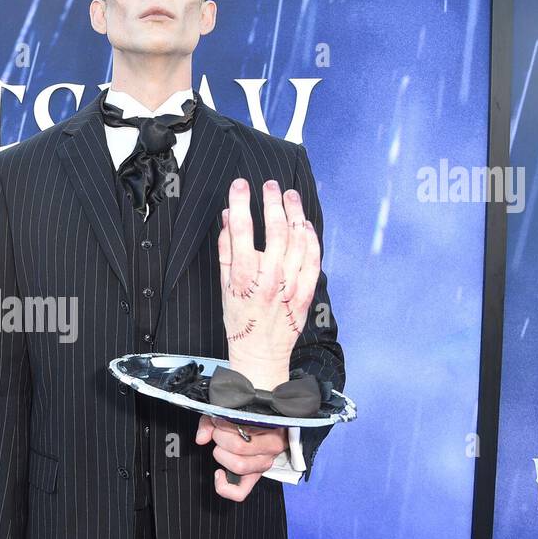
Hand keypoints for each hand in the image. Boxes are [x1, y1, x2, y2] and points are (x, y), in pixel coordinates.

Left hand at [195, 416, 287, 501]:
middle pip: (239, 447)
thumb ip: (212, 421)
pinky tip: (218, 472)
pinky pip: (239, 492)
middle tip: (219, 434)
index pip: (246, 428)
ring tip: (220, 448)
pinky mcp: (254, 479)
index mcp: (270, 428)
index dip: (224, 425)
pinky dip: (223, 486)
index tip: (219, 422)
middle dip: (221, 438)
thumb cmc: (246, 421)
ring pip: (239, 465)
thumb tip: (202, 438)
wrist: (264, 432)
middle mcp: (271, 447)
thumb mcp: (229, 414)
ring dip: (222, 455)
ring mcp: (264, 464)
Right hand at [219, 177, 320, 382]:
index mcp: (244, 278)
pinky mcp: (307, 291)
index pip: (243, 230)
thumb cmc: (240, 320)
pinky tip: (305, 224)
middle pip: (275, 230)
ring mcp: (291, 285)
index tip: (240, 185)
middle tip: (270, 185)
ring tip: (290, 196)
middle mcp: (269, 279)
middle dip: (272, 202)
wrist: (260, 352)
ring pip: (298, 240)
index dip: (242, 202)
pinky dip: (310, 238)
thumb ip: (226, 250)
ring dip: (294, 213)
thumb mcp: (224, 286)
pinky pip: (313, 258)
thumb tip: (230, 218)